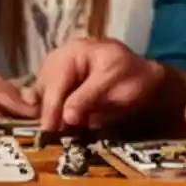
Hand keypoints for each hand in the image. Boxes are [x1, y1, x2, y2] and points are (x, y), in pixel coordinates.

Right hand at [34, 38, 164, 130]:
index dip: (52, 105)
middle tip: (51, 133)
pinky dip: (46, 107)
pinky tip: (48, 119)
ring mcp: (58, 68)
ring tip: (54, 128)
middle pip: (45, 85)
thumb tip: (67, 118)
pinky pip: (44, 94)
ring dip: (45, 109)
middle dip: (48, 109)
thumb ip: (88, 98)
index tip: (50, 128)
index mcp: (76, 51)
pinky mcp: (58, 81)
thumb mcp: (113, 85)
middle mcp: (61, 56)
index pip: (58, 79)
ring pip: (41, 90)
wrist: (144, 79)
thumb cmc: (133, 78)